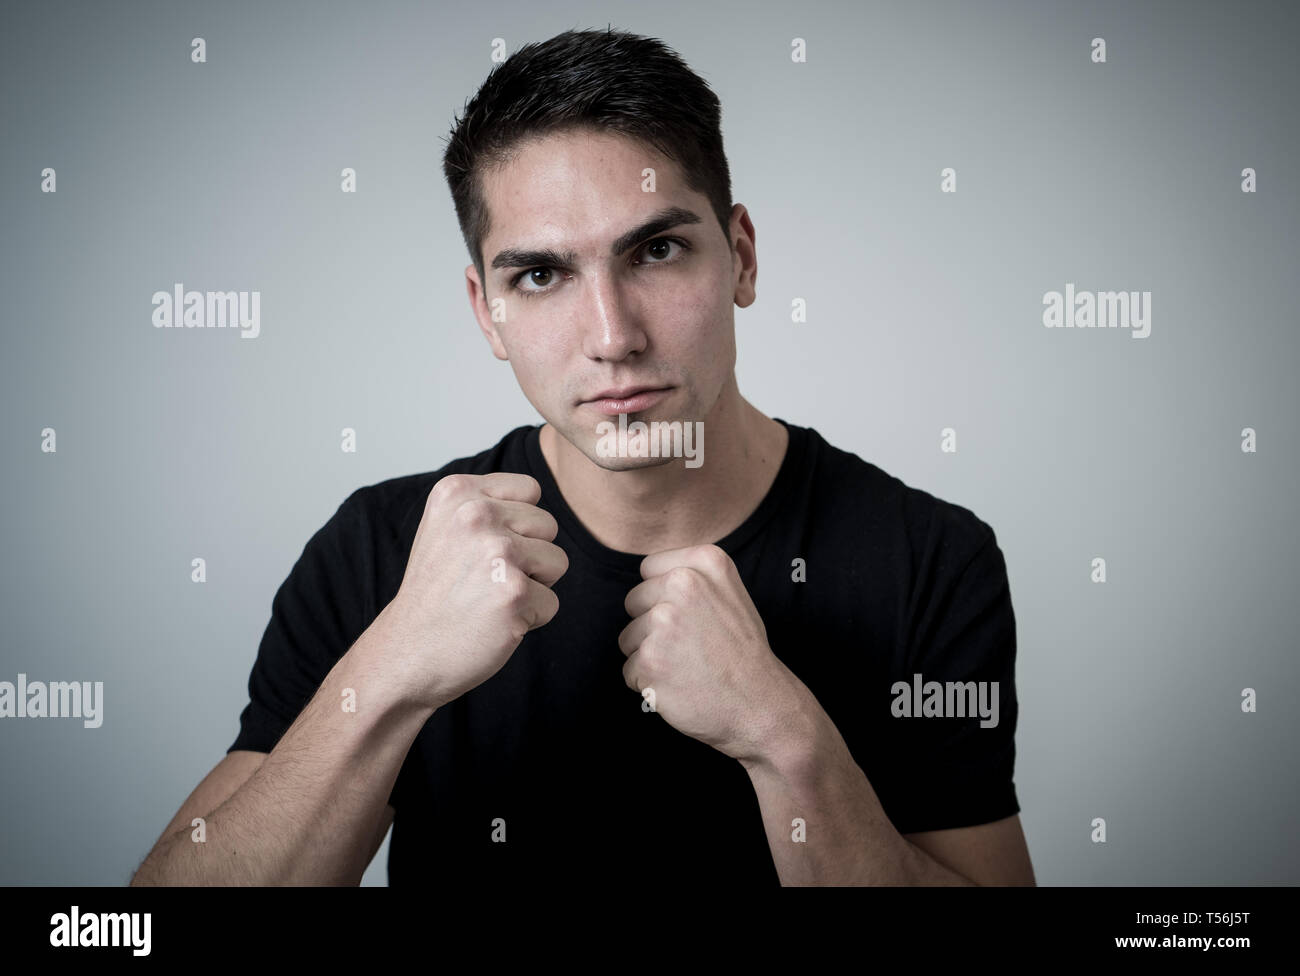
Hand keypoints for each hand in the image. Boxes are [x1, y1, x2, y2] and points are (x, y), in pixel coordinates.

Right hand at [377, 472, 567, 710]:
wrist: (408, 652)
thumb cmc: (436, 593)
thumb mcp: (445, 528)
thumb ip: (486, 504)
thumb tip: (536, 498)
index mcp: (457, 492)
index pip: (530, 490)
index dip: (517, 525)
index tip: (481, 550)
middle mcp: (476, 514)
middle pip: (548, 526)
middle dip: (528, 557)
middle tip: (483, 580)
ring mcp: (496, 552)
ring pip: (557, 562)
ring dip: (532, 587)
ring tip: (490, 598)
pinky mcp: (514, 593)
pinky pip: (551, 603)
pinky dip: (530, 619)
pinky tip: (493, 622)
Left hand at [619, 544, 809, 764]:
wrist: (760, 705)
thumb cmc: (742, 653)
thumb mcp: (730, 594)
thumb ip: (692, 577)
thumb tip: (649, 578)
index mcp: (705, 562)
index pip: (650, 568)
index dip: (662, 595)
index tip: (689, 616)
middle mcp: (683, 584)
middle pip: (634, 602)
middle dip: (652, 626)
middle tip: (690, 646)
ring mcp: (664, 621)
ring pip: (629, 637)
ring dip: (650, 657)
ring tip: (687, 666)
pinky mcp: (650, 659)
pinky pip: (630, 670)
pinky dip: (649, 684)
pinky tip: (680, 685)